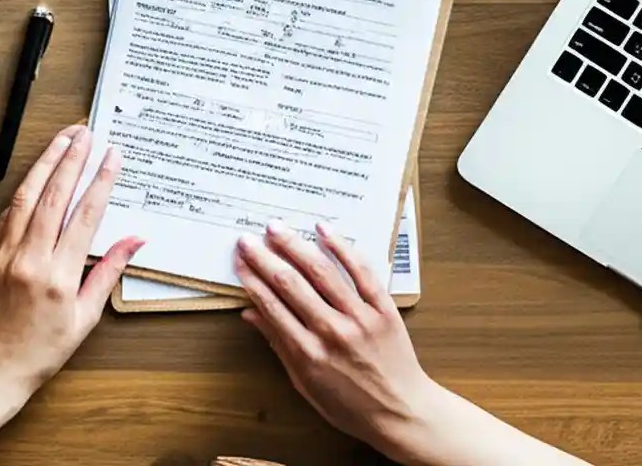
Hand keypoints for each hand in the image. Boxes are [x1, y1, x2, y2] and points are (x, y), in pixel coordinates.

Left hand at [0, 125, 142, 465]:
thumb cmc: (40, 351)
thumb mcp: (85, 317)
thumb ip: (108, 272)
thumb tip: (133, 239)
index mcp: (59, 275)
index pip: (85, 215)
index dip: (101, 181)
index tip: (112, 157)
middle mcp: (29, 259)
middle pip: (54, 195)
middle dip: (72, 159)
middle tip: (85, 133)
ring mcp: (4, 255)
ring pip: (27, 197)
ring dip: (46, 164)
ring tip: (62, 141)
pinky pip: (8, 215)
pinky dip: (24, 191)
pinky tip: (37, 176)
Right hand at [234, 220, 434, 460]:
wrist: (402, 412)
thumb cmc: (350, 405)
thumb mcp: (305, 384)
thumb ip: (278, 345)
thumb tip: (250, 315)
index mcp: (308, 354)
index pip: (272, 306)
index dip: (252, 280)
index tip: (240, 263)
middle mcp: (332, 332)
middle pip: (291, 284)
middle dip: (265, 258)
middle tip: (247, 239)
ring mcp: (360, 318)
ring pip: (322, 272)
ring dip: (295, 246)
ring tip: (276, 228)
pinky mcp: (383, 309)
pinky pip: (361, 271)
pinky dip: (341, 247)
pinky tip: (323, 230)